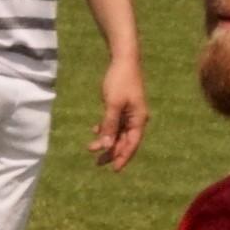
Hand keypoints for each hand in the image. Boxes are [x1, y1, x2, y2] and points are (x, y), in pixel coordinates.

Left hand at [89, 55, 147, 169]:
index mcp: (138, 119)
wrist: (123, 60)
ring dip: (106, 141)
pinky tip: (94, 131)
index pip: (131, 144)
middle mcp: (136, 118)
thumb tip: (107, 145)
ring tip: (91, 149)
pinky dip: (105, 128)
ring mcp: (129, 113)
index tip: (114, 169)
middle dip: (111, 152)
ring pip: (118, 133)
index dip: (123, 157)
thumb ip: (110, 125)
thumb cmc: (120, 80)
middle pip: (124, 141)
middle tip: (97, 163)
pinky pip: (114, 123)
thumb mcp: (113, 104)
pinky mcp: (121, 107)